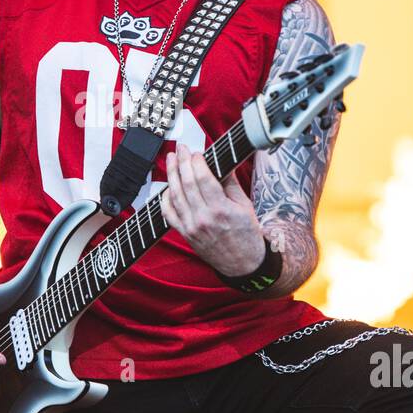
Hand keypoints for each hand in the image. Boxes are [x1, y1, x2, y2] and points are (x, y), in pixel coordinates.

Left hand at [161, 141, 266, 276]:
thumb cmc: (247, 234)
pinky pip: (169, 213)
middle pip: (186, 184)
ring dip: (171, 175)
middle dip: (182, 162)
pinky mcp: (185, 234)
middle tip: (180, 149)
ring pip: (175, 196)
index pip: (203, 178)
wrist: (243, 264)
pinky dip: (165, 198)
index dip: (197, 162)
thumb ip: (230, 183)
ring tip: (171, 160)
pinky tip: (168, 187)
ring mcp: (192, 227)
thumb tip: (221, 162)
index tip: (197, 152)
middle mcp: (204, 218)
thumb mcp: (244, 206)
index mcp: (221, 209)